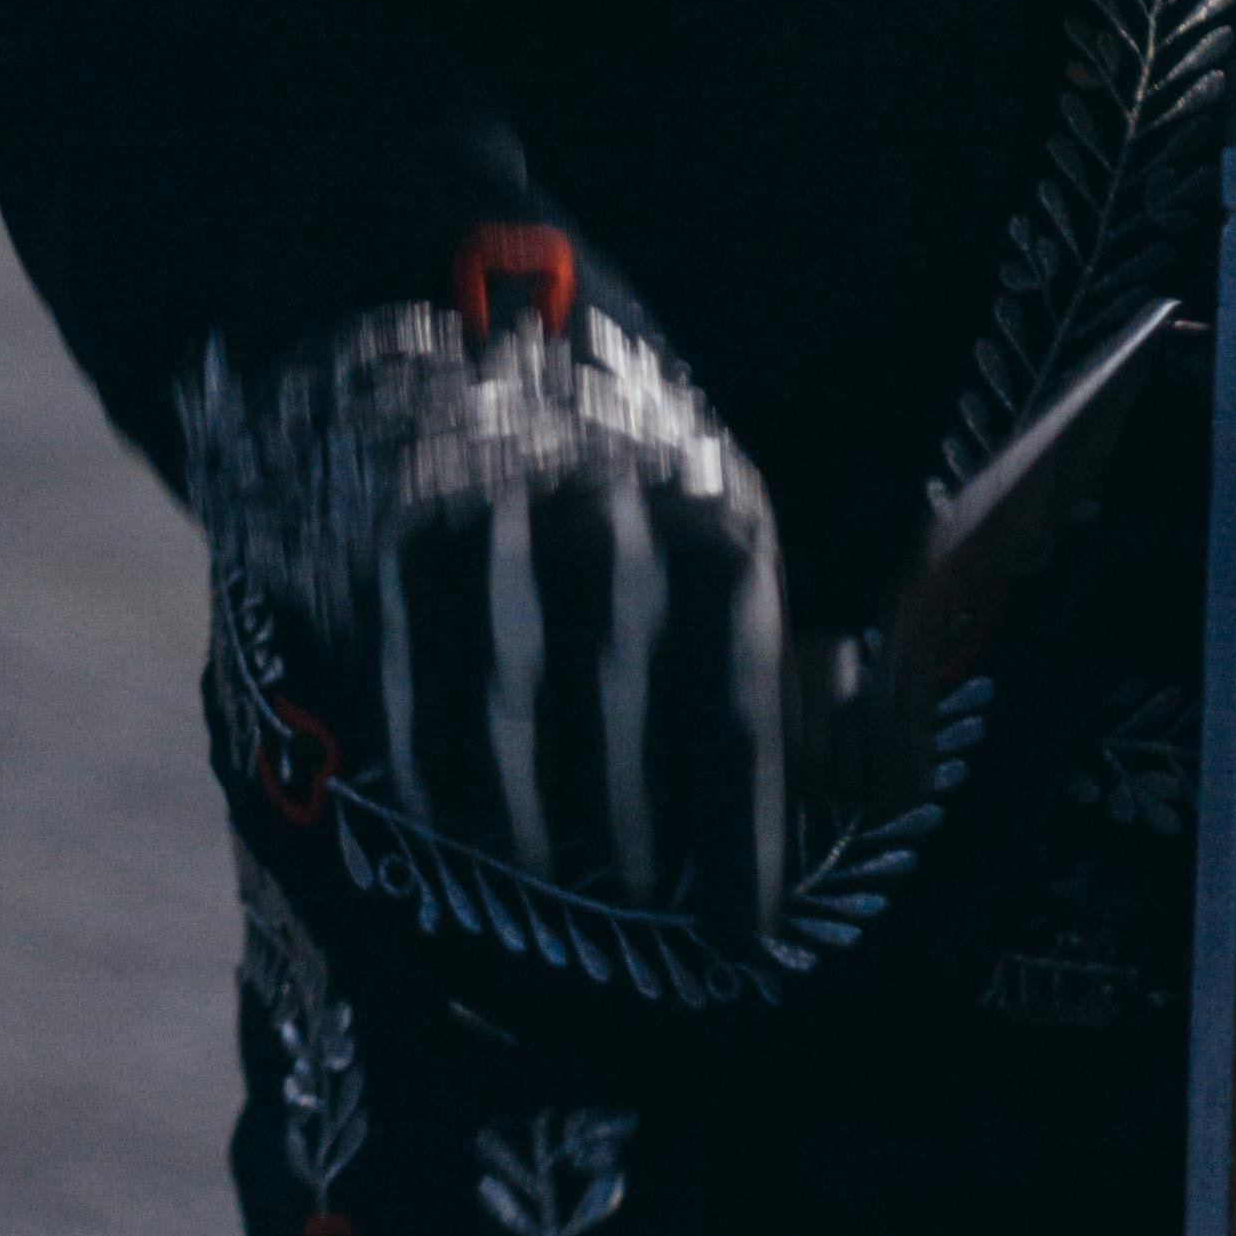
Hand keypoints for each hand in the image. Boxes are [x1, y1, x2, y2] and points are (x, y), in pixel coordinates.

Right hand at [185, 241, 790, 942]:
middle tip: (643, 928)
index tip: (746, 940)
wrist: (461, 295)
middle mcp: (613, 526)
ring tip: (560, 896)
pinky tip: (462, 835)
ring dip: (541, 832)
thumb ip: (757, 619)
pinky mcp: (401, 542)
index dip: (740, 837)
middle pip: (629, 733)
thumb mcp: (717, 492)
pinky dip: (444, 779)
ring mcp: (499, 534)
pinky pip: (423, 696)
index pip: (737, 707)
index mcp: (716, 515)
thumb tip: (834, 773)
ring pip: (522, 727)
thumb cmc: (621, 436)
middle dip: (641, 848)